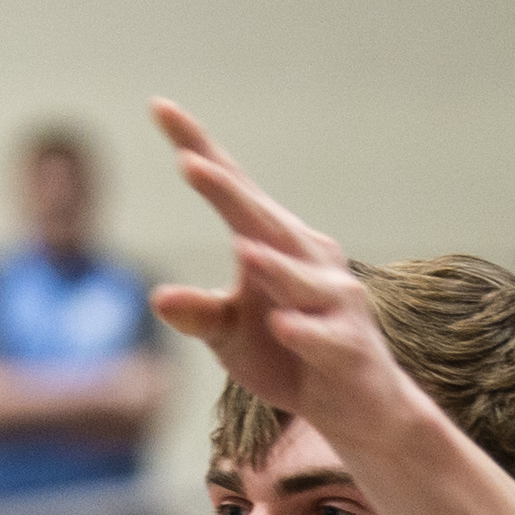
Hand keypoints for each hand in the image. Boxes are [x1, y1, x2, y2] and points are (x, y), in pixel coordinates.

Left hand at [148, 100, 409, 438]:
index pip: (233, 191)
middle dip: (225, 191)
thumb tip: (158, 297)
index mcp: (276, 245)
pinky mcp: (348, 348)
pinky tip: (281, 323)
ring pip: (297, 277)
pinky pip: (322, 336)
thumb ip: (199, 314)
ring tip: (240, 248)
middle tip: (187, 162)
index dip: (198, 149)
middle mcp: (310, 260)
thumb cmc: (288, 358)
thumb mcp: (229, 338)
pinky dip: (301, 330)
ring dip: (270, 263)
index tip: (159, 106)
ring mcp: (334, 302)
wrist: (357, 407)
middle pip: (260, 220)